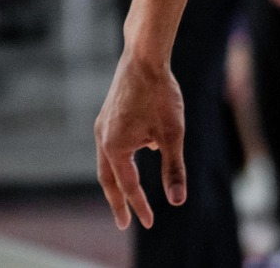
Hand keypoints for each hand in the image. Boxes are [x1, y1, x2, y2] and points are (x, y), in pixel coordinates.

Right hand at [94, 50, 184, 229]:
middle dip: (117, 202)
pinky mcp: (108, 114)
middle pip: (108, 179)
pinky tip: (135, 155)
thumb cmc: (160, 94)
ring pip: (106, 162)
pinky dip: (119, 160)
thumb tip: (177, 201)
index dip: (140, 207)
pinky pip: (110, 145)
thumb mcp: (172, 134)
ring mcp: (102, 125)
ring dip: (117, 181)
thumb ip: (173, 168)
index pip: (129, 186)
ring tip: (128, 195)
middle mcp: (103, 138)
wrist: (144, 56)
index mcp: (116, 147)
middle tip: (124, 223)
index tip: (149, 223)